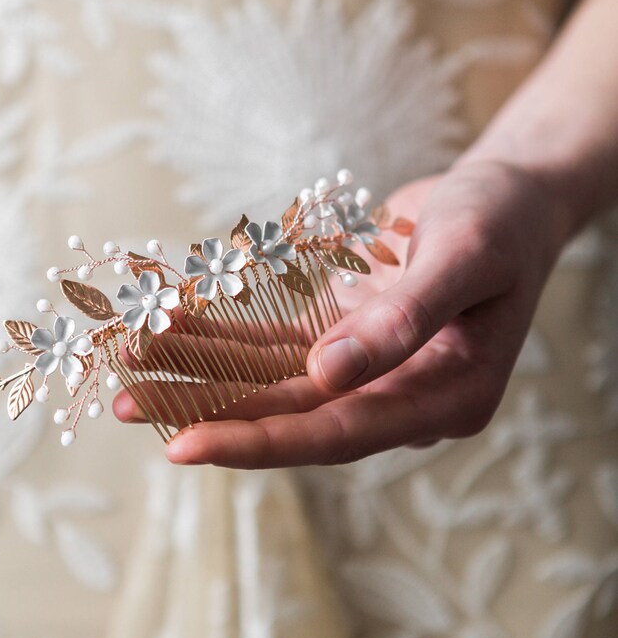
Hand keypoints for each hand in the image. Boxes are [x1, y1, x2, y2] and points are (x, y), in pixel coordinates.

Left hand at [114, 158, 569, 467]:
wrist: (509, 193)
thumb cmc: (502, 220)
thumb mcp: (464, 258)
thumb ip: (401, 321)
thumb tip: (325, 378)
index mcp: (444, 399)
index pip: (339, 433)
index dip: (261, 441)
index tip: (185, 445)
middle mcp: (400, 399)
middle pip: (292, 416)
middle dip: (210, 411)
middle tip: (129, 407)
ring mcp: (366, 372)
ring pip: (270, 383)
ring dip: (200, 375)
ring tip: (127, 369)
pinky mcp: (339, 338)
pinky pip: (271, 346)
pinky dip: (220, 337)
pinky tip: (167, 328)